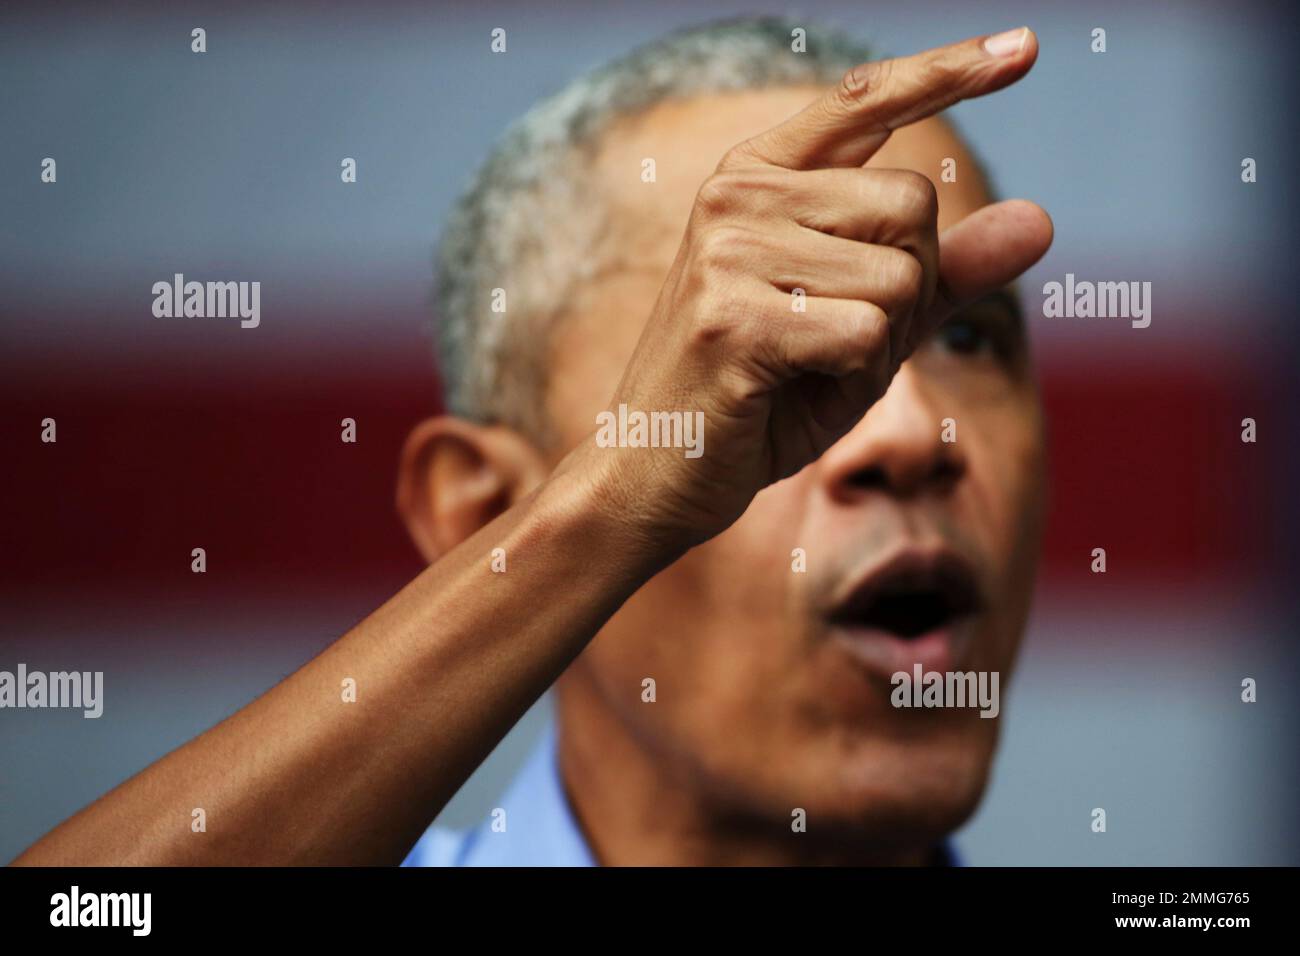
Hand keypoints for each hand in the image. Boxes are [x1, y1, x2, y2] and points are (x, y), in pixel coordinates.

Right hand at [583, 28, 1053, 552]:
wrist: (655, 473)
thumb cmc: (761, 395)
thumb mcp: (862, 323)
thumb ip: (943, 269)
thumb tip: (1043, 218)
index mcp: (758, 177)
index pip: (863, 100)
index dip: (947, 71)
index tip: (1027, 45)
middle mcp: (737, 195)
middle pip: (913, 204)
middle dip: (908, 286)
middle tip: (833, 338)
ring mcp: (727, 251)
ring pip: (899, 276)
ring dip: (880, 343)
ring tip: (803, 367)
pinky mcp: (731, 316)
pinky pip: (867, 334)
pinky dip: (853, 377)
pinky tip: (784, 390)